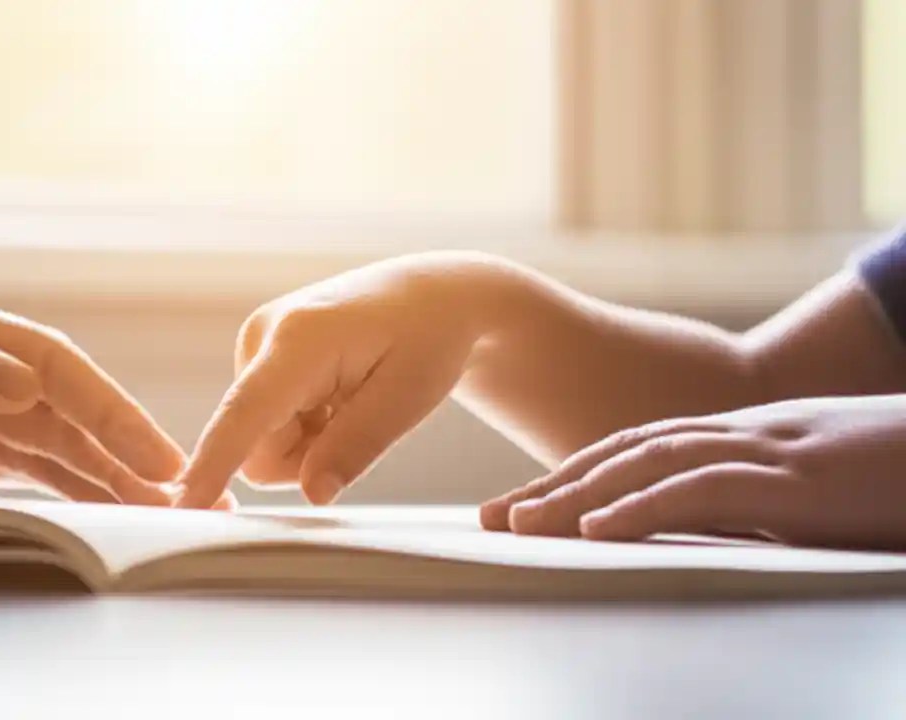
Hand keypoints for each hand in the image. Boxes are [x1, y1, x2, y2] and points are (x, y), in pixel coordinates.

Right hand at [177, 253, 523, 507]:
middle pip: (255, 447)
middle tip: (358, 420)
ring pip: (259, 443)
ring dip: (307, 444)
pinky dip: (304, 427)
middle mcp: (261, 336)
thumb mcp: (409, 396)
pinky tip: (337, 394)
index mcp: (299, 339)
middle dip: (304, 458)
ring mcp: (254, 345)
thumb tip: (312, 494)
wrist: (432, 294)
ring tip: (350, 401)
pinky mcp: (256, 356)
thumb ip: (356, 446)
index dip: (212, 465)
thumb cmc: (430, 337)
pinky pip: (265, 426)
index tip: (183, 507)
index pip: (244, 414)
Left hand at [479, 395, 905, 548]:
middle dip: (552, 486)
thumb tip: (709, 524)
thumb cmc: (894, 469)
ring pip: (646, 466)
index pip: (634, 452)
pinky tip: (597, 528)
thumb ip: (752, 493)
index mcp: (736, 435)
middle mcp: (735, 432)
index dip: (573, 478)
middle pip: (622, 453)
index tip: (520, 508)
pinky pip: (702, 488)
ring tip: (520, 526)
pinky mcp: (792, 476)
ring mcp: (762, 448)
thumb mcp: (809, 480)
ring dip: (578, 496)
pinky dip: (642, 507)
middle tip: (490, 520)